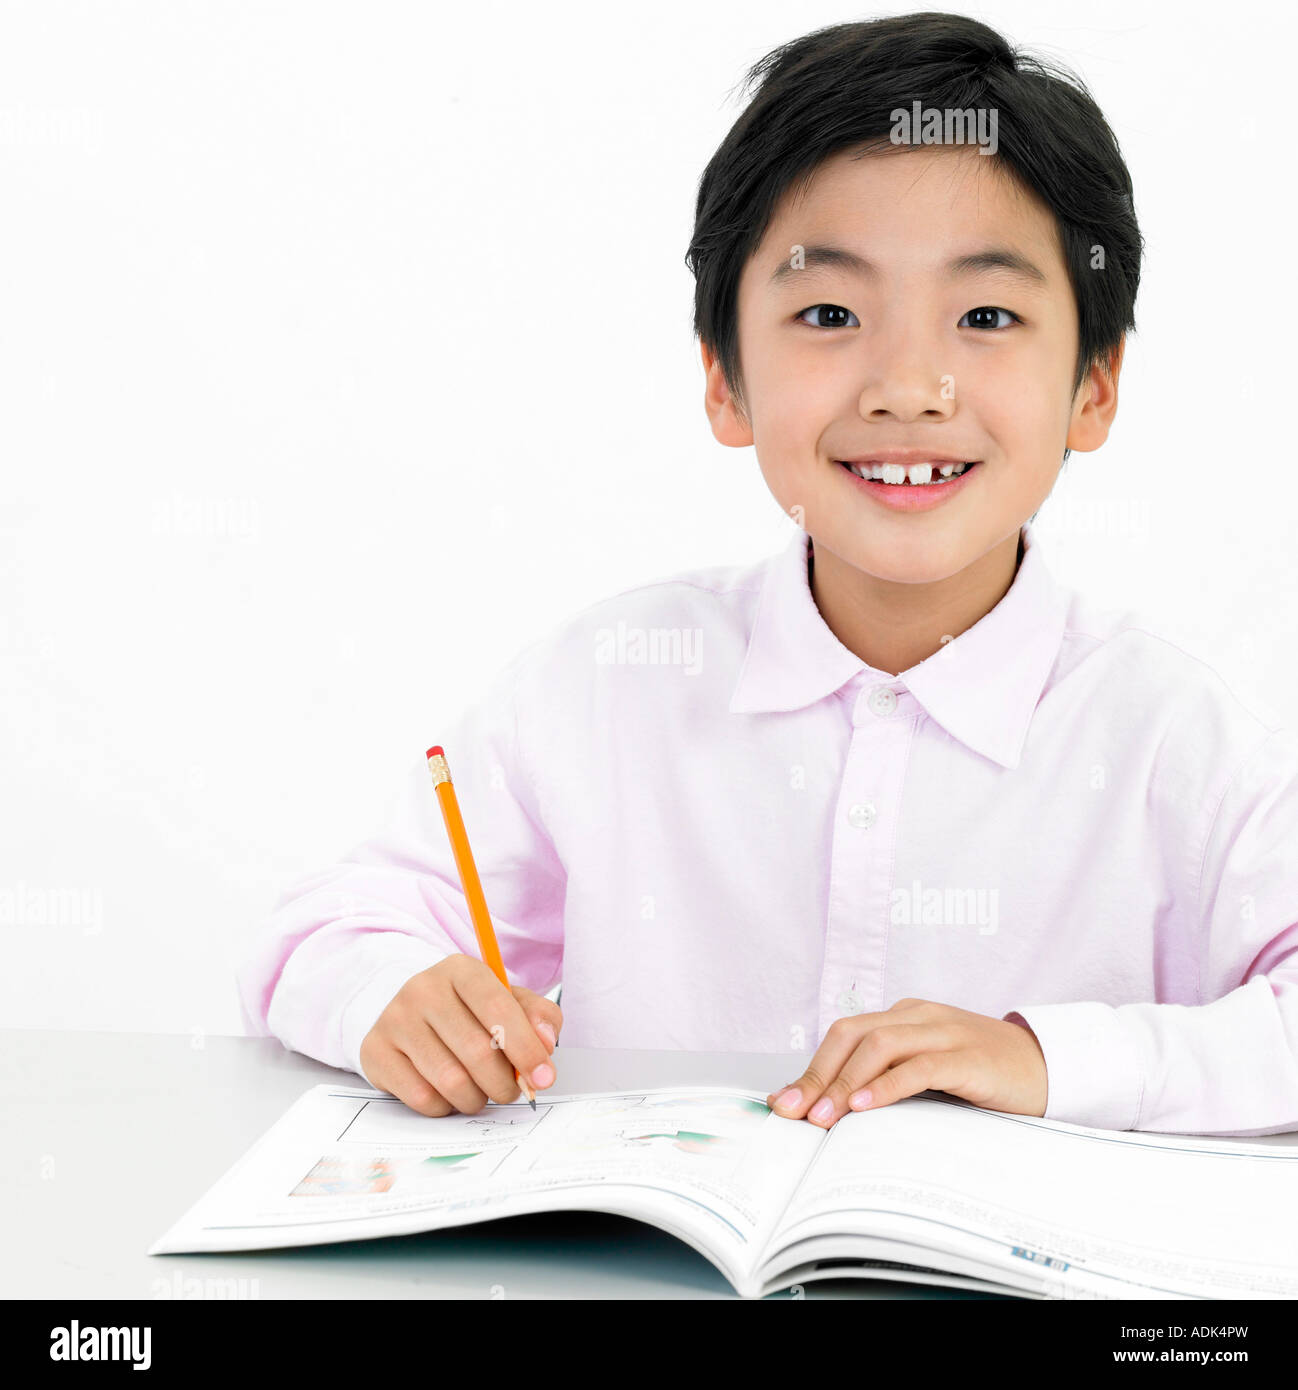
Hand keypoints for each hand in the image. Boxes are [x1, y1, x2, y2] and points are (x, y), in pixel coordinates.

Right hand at [359, 955, 561, 1115]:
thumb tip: (545, 1044)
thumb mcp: (507, 1002)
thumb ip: (537, 1017)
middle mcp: (423, 988)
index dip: (526, 1048)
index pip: (499, 1008)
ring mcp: (395, 1019)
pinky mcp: (375, 1051)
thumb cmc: (469, 1012)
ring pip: (451, 1081)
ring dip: (476, 1098)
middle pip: (477, 1052)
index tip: (544, 1077)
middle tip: (510, 1092)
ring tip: (479, 1092)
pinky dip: (445, 1107)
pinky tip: (448, 1094)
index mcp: (461, 969)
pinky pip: (422, 1098)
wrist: (410, 1017)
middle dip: (504, 1083)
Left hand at [765, 998, 1046, 1127]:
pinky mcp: (968, 1057)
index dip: (810, 1068)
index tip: (783, 1104)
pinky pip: (918, 1066)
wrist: (1050, 1068)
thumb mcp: (928, 1073)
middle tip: (793, 1112)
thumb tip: (830, 1110)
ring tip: (823, 1116)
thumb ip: (887, 1080)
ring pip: (879, 1045)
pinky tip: (865, 1107)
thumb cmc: (982, 1076)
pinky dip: (886, 1085)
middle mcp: (918, 1017)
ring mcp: (944, 1033)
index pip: (844, 1036)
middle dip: (817, 1074)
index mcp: (904, 1017)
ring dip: (845, 1081)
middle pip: (852, 1035)